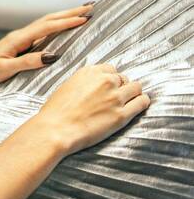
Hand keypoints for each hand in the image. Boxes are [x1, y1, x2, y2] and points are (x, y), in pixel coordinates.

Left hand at [0, 3, 94, 87]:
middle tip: (91, 7)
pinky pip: (42, 31)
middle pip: (49, 19)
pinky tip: (63, 26)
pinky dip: (55, 25)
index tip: (85, 18)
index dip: (66, 22)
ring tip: (82, 12)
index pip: (46, 27)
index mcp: (18, 39)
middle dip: (70, 13)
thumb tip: (50, 56)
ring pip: (46, 23)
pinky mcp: (20, 45)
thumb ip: (27, 62)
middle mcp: (20, 35)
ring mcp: (20, 39)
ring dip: (64, 16)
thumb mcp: (5, 69)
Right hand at [30, 63, 149, 155]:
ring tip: (128, 100)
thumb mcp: (67, 87)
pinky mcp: (122, 115)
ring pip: (136, 87)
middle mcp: (105, 81)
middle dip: (120, 86)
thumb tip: (93, 86)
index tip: (108, 86)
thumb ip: (84, 82)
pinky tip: (138, 104)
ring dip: (133, 93)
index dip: (110, 78)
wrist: (55, 130)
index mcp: (89, 72)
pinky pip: (142, 102)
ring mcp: (115, 97)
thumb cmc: (55, 112)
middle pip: (123, 78)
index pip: (110, 69)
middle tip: (115, 97)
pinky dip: (142, 102)